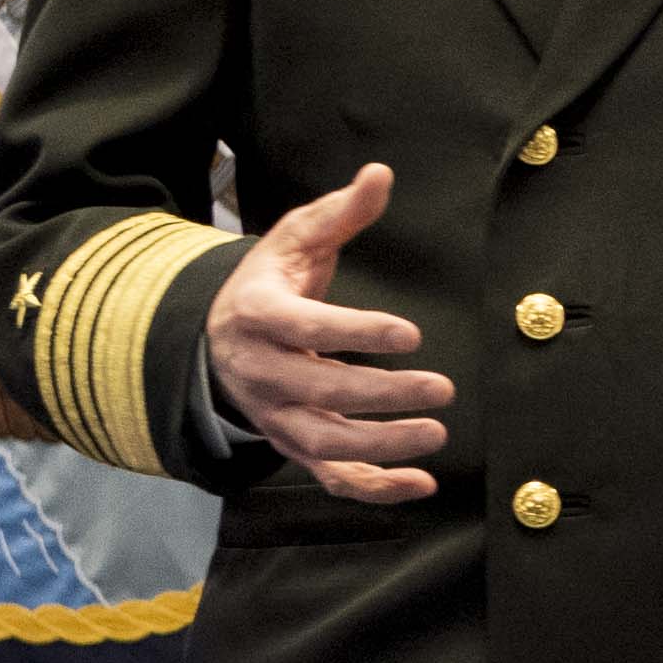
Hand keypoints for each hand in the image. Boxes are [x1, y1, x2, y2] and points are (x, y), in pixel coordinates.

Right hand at [203, 162, 453, 499]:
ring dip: (382, 446)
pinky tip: (423, 484)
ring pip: (324, 443)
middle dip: (383, 394)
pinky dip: (375, 489)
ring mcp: (274, 416)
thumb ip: (340, 213)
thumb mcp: (296, 240)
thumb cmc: (272, 283)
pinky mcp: (292, 446)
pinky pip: (330, 477)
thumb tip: (380, 173)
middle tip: (442, 388)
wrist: (220, 336)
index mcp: (258, 315)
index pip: (306, 328)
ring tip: (437, 431)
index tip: (411, 333)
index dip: (357, 332)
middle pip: (321, 392)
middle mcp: (260, 372)